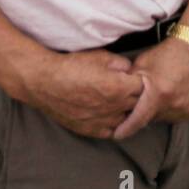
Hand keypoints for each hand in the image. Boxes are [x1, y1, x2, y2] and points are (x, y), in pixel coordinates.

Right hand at [23, 49, 144, 138]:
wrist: (44, 82)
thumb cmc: (71, 66)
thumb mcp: (99, 56)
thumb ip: (120, 64)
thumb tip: (129, 70)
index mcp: (118, 87)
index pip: (143, 87)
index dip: (140, 81)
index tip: (135, 77)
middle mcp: (113, 107)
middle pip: (136, 104)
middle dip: (135, 96)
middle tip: (127, 89)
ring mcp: (102, 121)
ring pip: (125, 120)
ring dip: (125, 111)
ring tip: (116, 102)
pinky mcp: (90, 130)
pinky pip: (110, 132)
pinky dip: (112, 124)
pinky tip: (107, 115)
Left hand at [111, 38, 188, 139]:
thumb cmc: (166, 54)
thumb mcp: (141, 65)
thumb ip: (129, 83)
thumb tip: (117, 97)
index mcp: (159, 94)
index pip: (138, 119)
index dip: (126, 128)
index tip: (116, 135)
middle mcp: (174, 103)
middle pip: (152, 118)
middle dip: (146, 111)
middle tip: (146, 98)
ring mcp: (187, 107)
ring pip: (166, 118)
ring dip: (160, 110)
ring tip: (163, 93)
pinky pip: (180, 115)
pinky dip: (174, 109)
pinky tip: (174, 95)